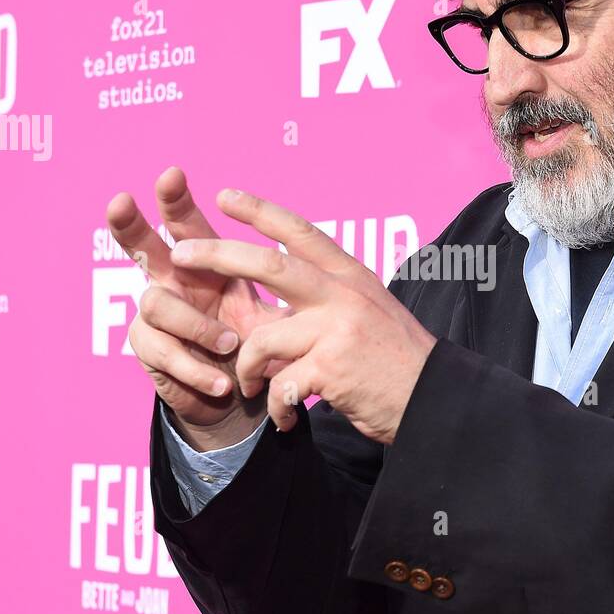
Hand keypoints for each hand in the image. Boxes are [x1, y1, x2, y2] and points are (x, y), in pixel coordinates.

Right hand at [106, 167, 289, 435]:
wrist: (237, 396)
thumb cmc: (253, 343)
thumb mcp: (270, 316)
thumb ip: (281, 299)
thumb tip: (309, 271)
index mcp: (204, 262)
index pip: (186, 223)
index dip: (176, 199)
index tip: (174, 173)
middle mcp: (172, 279)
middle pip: (141, 245)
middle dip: (129, 223)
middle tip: (120, 201)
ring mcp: (156, 313)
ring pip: (157, 303)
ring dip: (197, 325)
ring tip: (230, 345)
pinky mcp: (148, 349)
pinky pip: (164, 351)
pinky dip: (196, 368)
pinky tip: (220, 384)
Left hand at [169, 189, 438, 443]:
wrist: (434, 401)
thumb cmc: (397, 362)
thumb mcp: (370, 311)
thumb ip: (330, 298)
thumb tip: (285, 293)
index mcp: (351, 277)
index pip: (299, 232)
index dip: (260, 211)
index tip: (225, 195)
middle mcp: (343, 296)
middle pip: (267, 264)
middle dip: (216, 255)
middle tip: (179, 254)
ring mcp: (337, 331)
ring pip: (261, 340)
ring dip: (246, 368)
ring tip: (250, 387)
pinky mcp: (331, 370)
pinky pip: (279, 386)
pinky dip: (276, 407)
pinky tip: (287, 418)